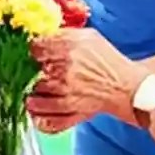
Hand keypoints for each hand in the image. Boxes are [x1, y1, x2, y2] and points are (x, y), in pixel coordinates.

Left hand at [26, 28, 147, 132]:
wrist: (126, 87)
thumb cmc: (107, 60)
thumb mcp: (87, 37)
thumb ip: (63, 34)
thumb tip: (41, 32)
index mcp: (68, 50)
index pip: (35, 48)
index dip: (32, 49)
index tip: (36, 52)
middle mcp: (65, 73)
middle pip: (29, 74)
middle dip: (27, 73)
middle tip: (31, 72)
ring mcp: (67, 97)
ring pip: (34, 100)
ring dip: (31, 96)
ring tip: (34, 92)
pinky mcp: (72, 115)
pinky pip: (48, 122)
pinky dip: (40, 119)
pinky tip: (39, 110)